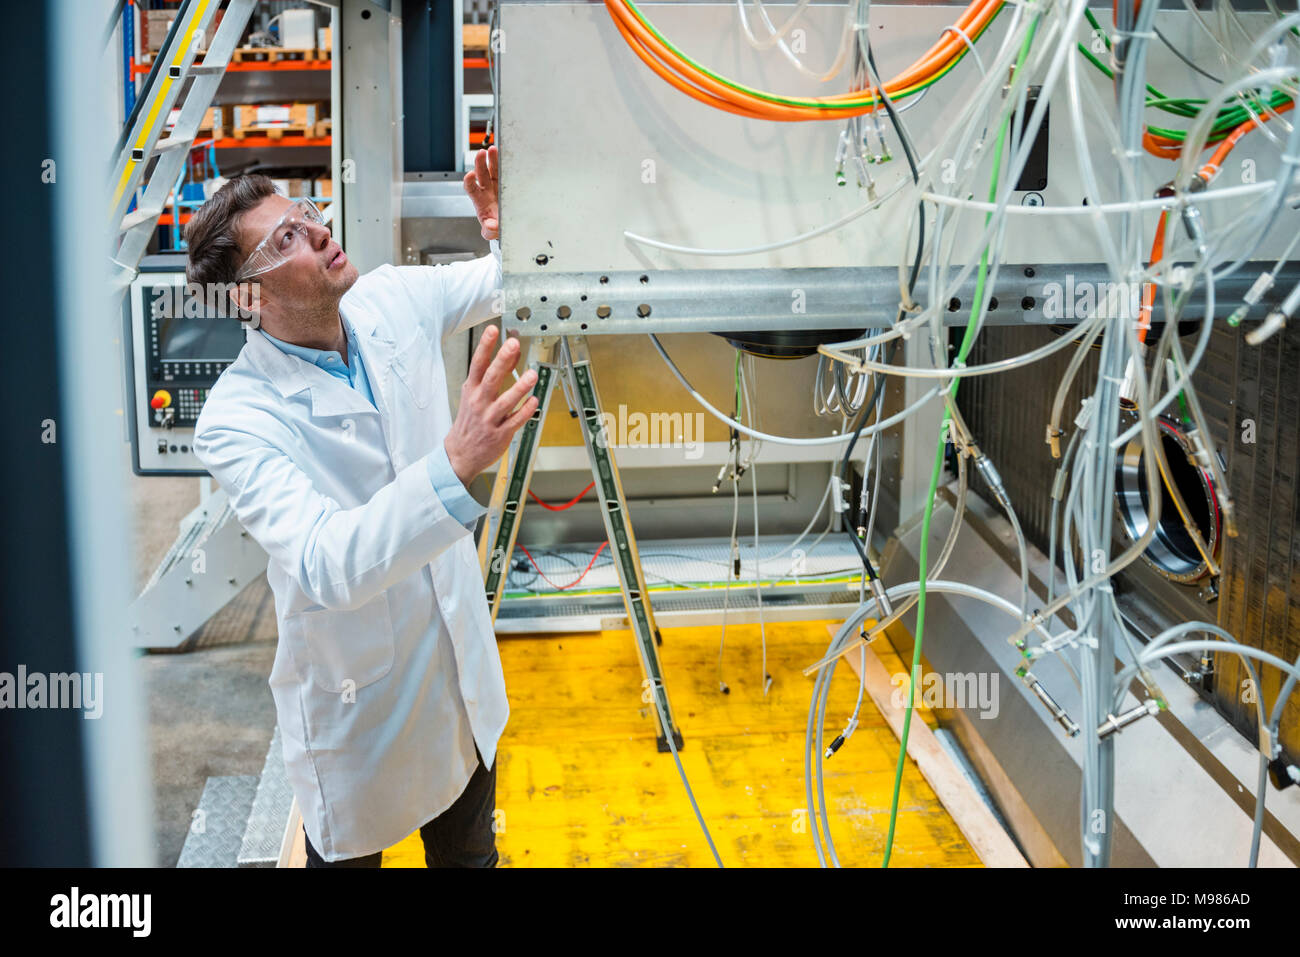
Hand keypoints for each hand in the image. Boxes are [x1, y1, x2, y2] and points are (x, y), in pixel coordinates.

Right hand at [443, 324, 536, 486]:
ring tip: (532, 374)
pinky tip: (534, 401)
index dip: (485, 346)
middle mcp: (480, 402)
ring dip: (519, 387)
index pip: (477, 364)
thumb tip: (513, 353)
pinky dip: (525, 411)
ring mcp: (490, 418)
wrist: (460, 454)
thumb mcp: (475, 395)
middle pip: (491, 378)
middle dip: (502, 361)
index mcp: (471, 390)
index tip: (492, 330)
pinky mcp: (500, 433)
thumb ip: (495, 374)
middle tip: (513, 344)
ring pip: (506, 401)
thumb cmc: (470, 421)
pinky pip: (515, 421)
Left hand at [463, 145, 498, 240]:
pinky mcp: (505, 183)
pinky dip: (504, 164)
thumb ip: (488, 230)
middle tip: (481, 153)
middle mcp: (486, 189)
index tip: (470, 175)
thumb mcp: (490, 231)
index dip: (469, 181)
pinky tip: (506, 156)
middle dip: (480, 163)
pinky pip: (504, 172)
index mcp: (479, 200)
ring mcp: (495, 185)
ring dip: (492, 159)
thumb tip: (489, 225)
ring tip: (493, 149)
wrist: (504, 224)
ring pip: (492, 169)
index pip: (470, 187)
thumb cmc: (495, 227)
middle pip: (480, 174)